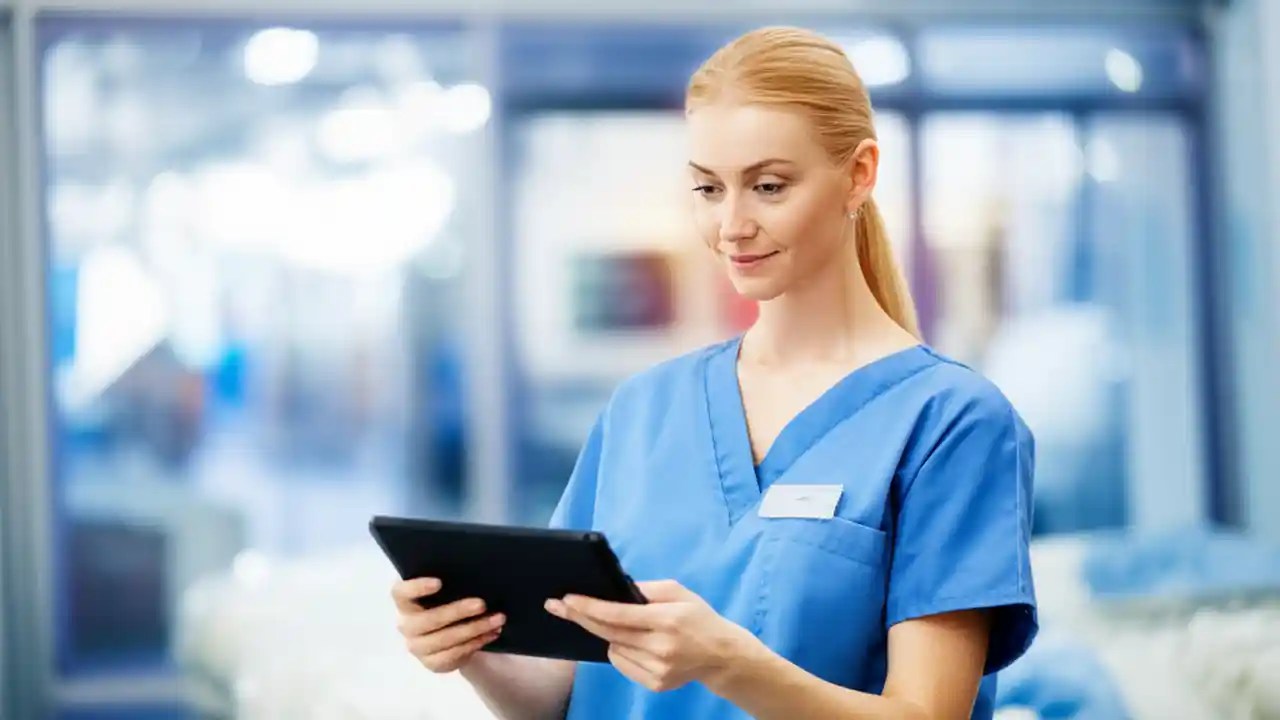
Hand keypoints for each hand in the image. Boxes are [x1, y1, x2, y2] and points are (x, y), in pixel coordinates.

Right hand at [391, 577, 505, 672]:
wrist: (448, 632)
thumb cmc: (446, 601)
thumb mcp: (446, 589)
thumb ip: (451, 582)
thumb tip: (477, 573)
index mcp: (404, 601)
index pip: (400, 593)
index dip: (416, 588)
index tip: (439, 582)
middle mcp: (406, 625)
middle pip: (427, 620)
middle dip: (456, 612)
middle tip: (481, 604)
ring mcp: (417, 647)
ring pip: (444, 640)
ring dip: (474, 629)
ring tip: (497, 619)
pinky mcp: (431, 663)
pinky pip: (453, 655)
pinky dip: (476, 643)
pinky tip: (491, 633)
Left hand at [544, 580, 758, 691]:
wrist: (721, 655)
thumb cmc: (698, 617)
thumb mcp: (678, 592)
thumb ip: (647, 589)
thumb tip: (615, 589)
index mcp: (667, 620)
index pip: (618, 614)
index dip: (589, 607)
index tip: (567, 599)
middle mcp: (661, 647)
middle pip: (608, 632)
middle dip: (581, 617)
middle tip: (558, 606)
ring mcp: (658, 669)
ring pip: (613, 649)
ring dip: (608, 634)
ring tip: (623, 625)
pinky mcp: (655, 684)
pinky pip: (622, 664)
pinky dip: (620, 650)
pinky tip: (633, 643)